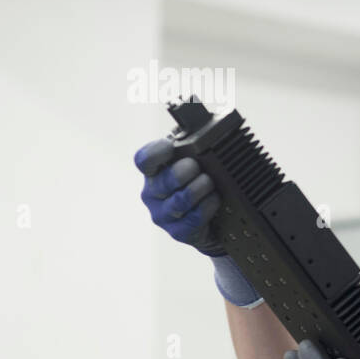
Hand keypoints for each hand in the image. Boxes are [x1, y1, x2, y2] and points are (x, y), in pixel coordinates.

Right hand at [134, 137, 223, 256]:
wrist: (211, 220)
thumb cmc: (199, 184)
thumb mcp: (195, 162)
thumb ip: (194, 145)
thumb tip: (209, 126)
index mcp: (154, 171)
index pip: (144, 159)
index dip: (156, 152)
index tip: (171, 146)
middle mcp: (153, 193)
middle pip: (163, 181)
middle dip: (183, 172)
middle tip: (197, 167)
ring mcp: (163, 215)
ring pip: (179, 202)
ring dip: (199, 189)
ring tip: (210, 183)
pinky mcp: (178, 232)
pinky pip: (193, 219)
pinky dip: (207, 207)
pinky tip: (215, 199)